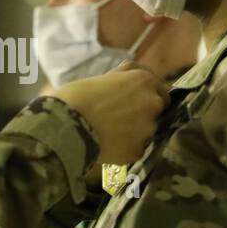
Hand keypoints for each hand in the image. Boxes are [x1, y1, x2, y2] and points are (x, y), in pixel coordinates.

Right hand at [53, 61, 169, 165]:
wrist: (64, 126)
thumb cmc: (76, 97)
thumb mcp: (103, 77)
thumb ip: (125, 78)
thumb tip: (133, 77)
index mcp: (143, 81)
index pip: (162, 90)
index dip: (148, 98)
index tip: (135, 103)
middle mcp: (152, 102)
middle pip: (156, 112)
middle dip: (143, 115)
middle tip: (119, 119)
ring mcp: (147, 128)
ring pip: (146, 132)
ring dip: (133, 133)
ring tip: (109, 134)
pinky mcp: (138, 150)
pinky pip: (135, 150)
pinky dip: (124, 149)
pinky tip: (106, 146)